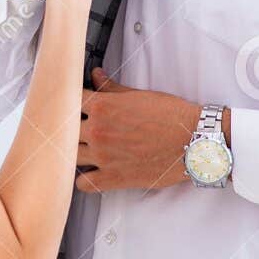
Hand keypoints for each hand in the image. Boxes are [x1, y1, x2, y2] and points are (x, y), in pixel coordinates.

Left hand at [75, 67, 203, 192]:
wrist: (194, 140)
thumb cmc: (171, 116)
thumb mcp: (138, 95)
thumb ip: (111, 88)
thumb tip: (96, 75)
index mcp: (102, 107)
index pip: (67, 102)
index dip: (67, 103)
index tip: (70, 107)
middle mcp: (98, 131)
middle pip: (64, 130)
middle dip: (68, 129)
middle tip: (75, 129)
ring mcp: (103, 156)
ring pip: (69, 156)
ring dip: (73, 153)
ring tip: (82, 151)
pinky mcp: (113, 178)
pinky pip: (83, 184)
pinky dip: (83, 180)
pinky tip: (91, 172)